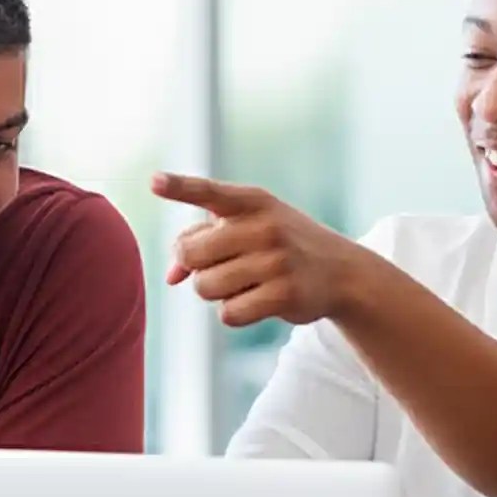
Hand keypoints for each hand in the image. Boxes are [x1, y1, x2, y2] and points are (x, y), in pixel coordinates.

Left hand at [152, 172, 367, 326]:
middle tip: (219, 265)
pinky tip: (257, 300)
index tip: (154, 182)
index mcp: (253, 201)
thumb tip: (171, 278)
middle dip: (194, 266)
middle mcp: (265, 226)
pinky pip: (228, 314)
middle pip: (190, 254)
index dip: (180, 187)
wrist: (342, 272)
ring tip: (244, 282)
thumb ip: (203, 241)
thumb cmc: (281, 245)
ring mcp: (276, 261)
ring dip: (215, 292)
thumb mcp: (248, 228)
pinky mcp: (284, 294)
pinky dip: (234, 313)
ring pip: (205, 287)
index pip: (209, 192)